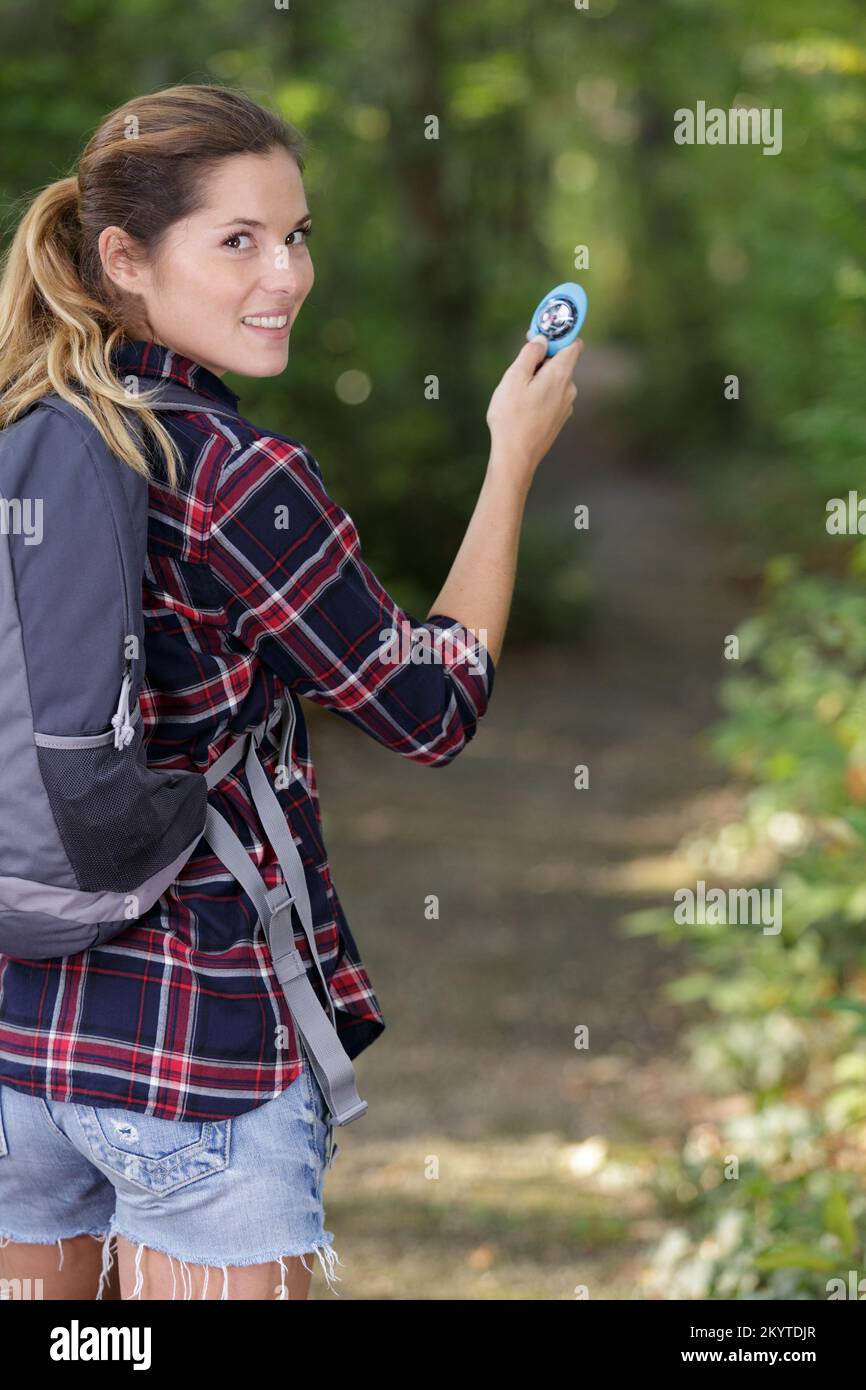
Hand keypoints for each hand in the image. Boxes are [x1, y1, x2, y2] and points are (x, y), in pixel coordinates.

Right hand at [486, 335, 583, 489]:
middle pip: (561, 362)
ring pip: (554, 381)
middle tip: (518, 367)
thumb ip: (530, 354)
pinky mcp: (558, 420)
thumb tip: (542, 340)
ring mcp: (565, 406)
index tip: (541, 334)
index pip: (573, 344)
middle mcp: (569, 389)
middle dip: (542, 359)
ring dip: (538, 379)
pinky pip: (551, 397)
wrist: (516, 457)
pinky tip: (522, 408)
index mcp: (561, 375)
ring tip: (516, 394)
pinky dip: (539, 395)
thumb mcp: (514, 378)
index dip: (559, 335)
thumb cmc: (512, 417)